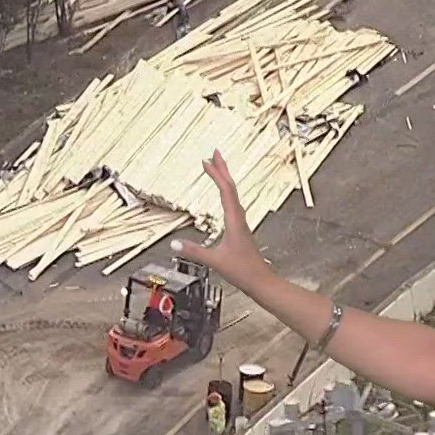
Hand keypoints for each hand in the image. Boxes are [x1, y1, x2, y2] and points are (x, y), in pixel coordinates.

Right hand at [175, 149, 267, 283]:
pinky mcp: (239, 228)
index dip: (216, 175)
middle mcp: (239, 218)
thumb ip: (194, 252)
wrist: (260, 281)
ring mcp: (240, 222)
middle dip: (222, 169)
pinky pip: (232, 203)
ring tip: (217, 169)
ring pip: (232, 194)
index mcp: (234, 220)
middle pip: (231, 187)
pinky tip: (223, 195)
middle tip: (214, 153)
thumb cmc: (243, 270)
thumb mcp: (215, 261)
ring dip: (224, 179)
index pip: (225, 191)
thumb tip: (174, 245)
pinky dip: (225, 193)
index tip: (206, 161)